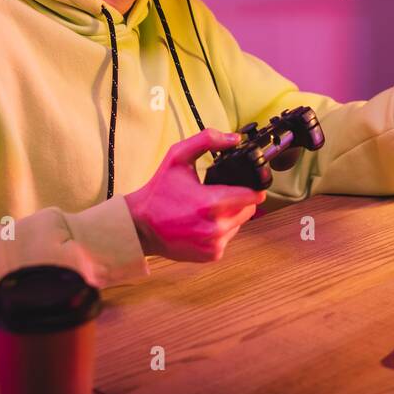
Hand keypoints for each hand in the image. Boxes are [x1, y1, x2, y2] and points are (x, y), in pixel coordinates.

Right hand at [124, 128, 266, 261]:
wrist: (141, 226)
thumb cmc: (159, 191)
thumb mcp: (177, 157)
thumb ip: (206, 140)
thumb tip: (234, 138)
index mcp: (211, 203)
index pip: (252, 196)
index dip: (253, 187)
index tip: (249, 182)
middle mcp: (215, 227)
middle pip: (248, 210)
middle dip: (239, 200)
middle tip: (220, 193)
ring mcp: (214, 243)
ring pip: (239, 224)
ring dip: (230, 215)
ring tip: (209, 208)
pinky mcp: (211, 255)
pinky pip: (227, 238)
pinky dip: (220, 230)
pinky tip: (204, 222)